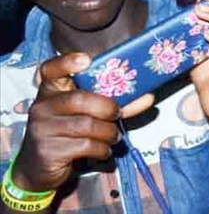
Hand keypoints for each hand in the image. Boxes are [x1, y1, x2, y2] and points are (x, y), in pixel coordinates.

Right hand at [13, 54, 150, 192]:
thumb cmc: (69, 133)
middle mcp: (42, 107)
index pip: (50, 69)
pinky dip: (102, 148)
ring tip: (113, 136)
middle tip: (117, 114)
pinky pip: (86, 145)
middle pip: (79, 99)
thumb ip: (112, 103)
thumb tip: (148, 97)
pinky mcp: (48, 151)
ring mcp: (42, 129)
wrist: (40, 168)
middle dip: (107, 107)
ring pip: (86, 125)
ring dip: (109, 132)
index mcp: (51, 91)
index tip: (86, 60)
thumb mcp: (86, 113)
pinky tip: (103, 150)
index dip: (67, 62)